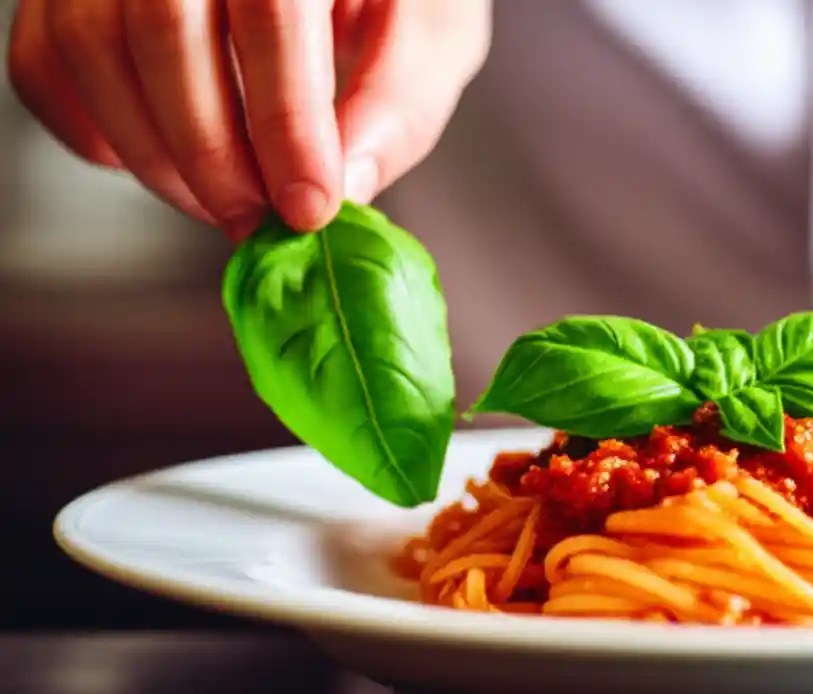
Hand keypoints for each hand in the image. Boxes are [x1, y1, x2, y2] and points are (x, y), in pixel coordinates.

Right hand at [7, 0, 489, 236]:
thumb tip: (344, 186)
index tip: (309, 208)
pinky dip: (99, 137)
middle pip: (163, 27)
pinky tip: (168, 161)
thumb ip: (399, 102)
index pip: (271, 9)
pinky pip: (46, 65)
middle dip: (214, 153)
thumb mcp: (433, 33)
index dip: (285, 120)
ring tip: (227, 202)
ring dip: (158, 157)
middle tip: (261, 220)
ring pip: (91, 47)